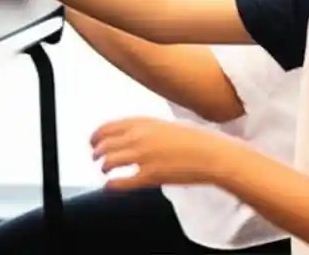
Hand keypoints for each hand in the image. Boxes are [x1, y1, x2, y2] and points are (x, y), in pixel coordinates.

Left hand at [90, 117, 239, 189]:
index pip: (108, 127)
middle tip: (96, 156)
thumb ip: (149, 128)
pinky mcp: (150, 176)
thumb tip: (135, 133)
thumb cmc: (197, 139)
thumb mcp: (168, 124)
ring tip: (105, 170)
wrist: (214, 154)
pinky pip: (122, 182)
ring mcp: (143, 156)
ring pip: (109, 161)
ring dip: (103, 166)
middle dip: (96, 151)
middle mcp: (139, 137)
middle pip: (104, 144)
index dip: (97, 135)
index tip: (94, 140)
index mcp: (144, 122)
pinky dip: (112, 185)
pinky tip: (109, 186)